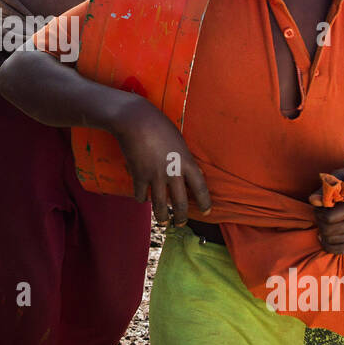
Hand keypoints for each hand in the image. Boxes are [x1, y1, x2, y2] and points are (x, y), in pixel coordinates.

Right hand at [111, 97, 210, 224]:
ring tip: (163, 222)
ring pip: (160, 205)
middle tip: (181, 223)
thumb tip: (184, 175)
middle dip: (182, 217)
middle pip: (180, 203)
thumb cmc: (159, 126)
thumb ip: (182, 159)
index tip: (207, 212)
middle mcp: (172, 172)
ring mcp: (155, 175)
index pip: (200, 188)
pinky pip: (140, 194)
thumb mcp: (179, 142)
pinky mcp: (138, 175)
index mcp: (186, 162)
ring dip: (162, 217)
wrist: (136, 121)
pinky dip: (141, 199)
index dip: (205, 202)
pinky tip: (142, 199)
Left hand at [312, 168, 343, 253]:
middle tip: (319, 215)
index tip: (318, 207)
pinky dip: (331, 247)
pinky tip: (324, 239)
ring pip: (336, 241)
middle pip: (331, 231)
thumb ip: (325, 189)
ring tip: (322, 224)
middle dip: (319, 223)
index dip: (318, 213)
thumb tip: (313, 201)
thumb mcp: (339, 177)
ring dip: (323, 234)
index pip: (330, 217)